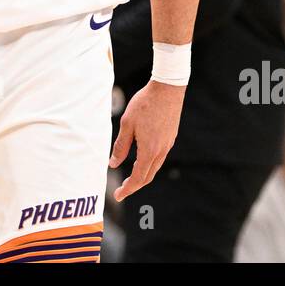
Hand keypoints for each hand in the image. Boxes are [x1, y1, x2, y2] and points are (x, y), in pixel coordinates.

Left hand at [108, 80, 184, 200]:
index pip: (138, 177)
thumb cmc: (145, 104)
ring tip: (130, 178)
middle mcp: (161, 151)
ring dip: (142, 176)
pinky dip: (149, 165)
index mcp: (149, 150)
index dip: (127, 189)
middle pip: (148, 176)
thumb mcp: (127, 124)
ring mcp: (167, 145)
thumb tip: (113, 164)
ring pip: (154, 168)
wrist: (167, 89)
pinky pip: (159, 158)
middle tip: (121, 190)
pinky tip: (142, 160)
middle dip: (134, 186)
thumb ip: (121, 146)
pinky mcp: (170, 138)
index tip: (118, 195)